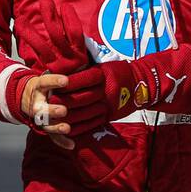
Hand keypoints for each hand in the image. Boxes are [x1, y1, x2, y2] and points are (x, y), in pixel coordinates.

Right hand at [20, 73, 82, 149]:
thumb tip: (85, 64)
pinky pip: (52, 137)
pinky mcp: (44, 127)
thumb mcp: (47, 75)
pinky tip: (71, 144)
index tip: (66, 81)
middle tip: (63, 110)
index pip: (45, 82)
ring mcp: (39, 117)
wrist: (25, 97)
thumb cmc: (43, 85)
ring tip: (67, 128)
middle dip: (52, 111)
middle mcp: (37, 103)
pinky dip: (62, 141)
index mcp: (38, 87)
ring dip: (56, 128)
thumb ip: (61, 73)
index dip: (54, 81)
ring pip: (46, 125)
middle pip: (42, 109)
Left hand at [51, 44, 190, 130]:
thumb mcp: (106, 64)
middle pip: (83, 97)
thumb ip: (89, 67)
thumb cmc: (120, 72)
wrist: (143, 86)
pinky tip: (66, 127)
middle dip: (64, 100)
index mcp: (105, 75)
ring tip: (53, 115)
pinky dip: (78, 126)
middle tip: (47, 100)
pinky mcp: (109, 116)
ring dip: (68, 115)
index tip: (55, 81)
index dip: (69, 81)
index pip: (85, 78)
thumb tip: (66, 65)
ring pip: (86, 112)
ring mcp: (108, 105)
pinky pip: (92, 123)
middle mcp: (107, 91)